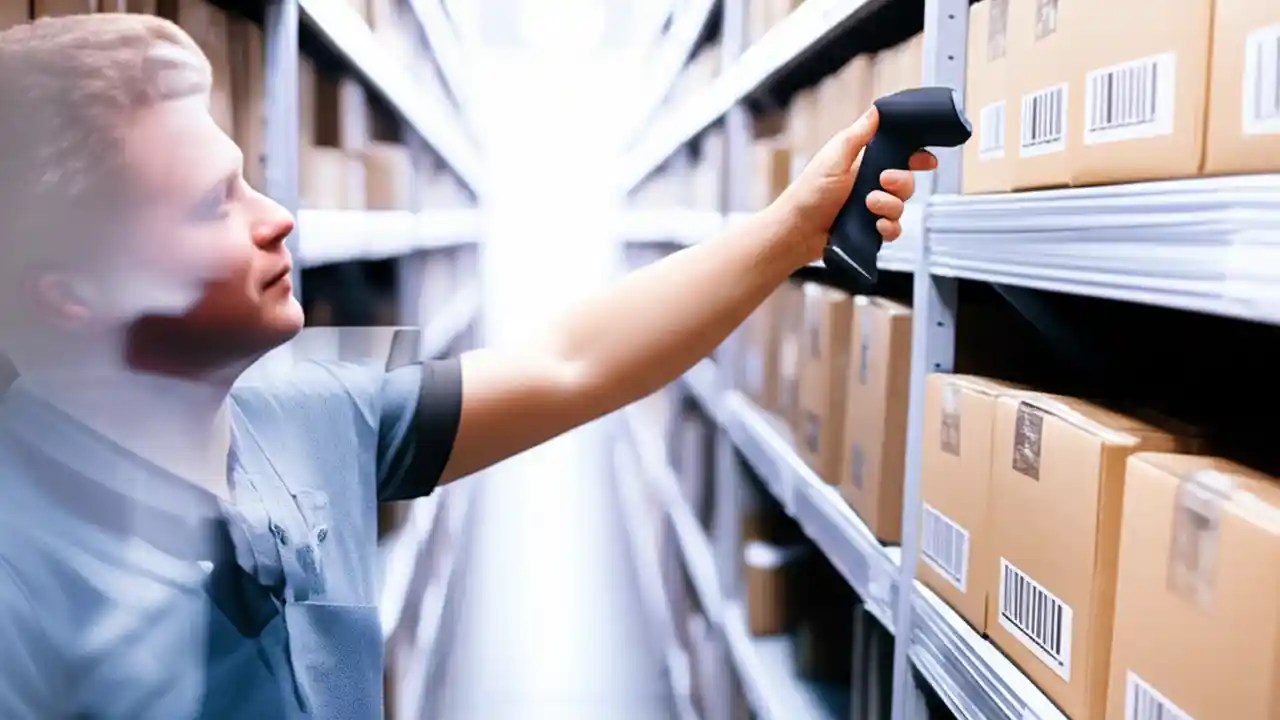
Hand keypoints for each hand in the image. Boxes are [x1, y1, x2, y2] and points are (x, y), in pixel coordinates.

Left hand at [770, 106, 937, 263]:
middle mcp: (869, 186)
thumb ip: (858, 135)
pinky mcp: (869, 231)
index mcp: (863, 164)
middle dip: (901, 183)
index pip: (898, 156)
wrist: (796, 231)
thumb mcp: (835, 157)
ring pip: (900, 207)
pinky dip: (889, 228)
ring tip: (868, 206)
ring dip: (890, 206)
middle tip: (882, 181)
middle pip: (906, 182)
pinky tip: (876, 226)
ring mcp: (870, 209)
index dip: (916, 157)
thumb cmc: (809, 192)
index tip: (926, 161)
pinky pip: (893, 229)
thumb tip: (877, 109)